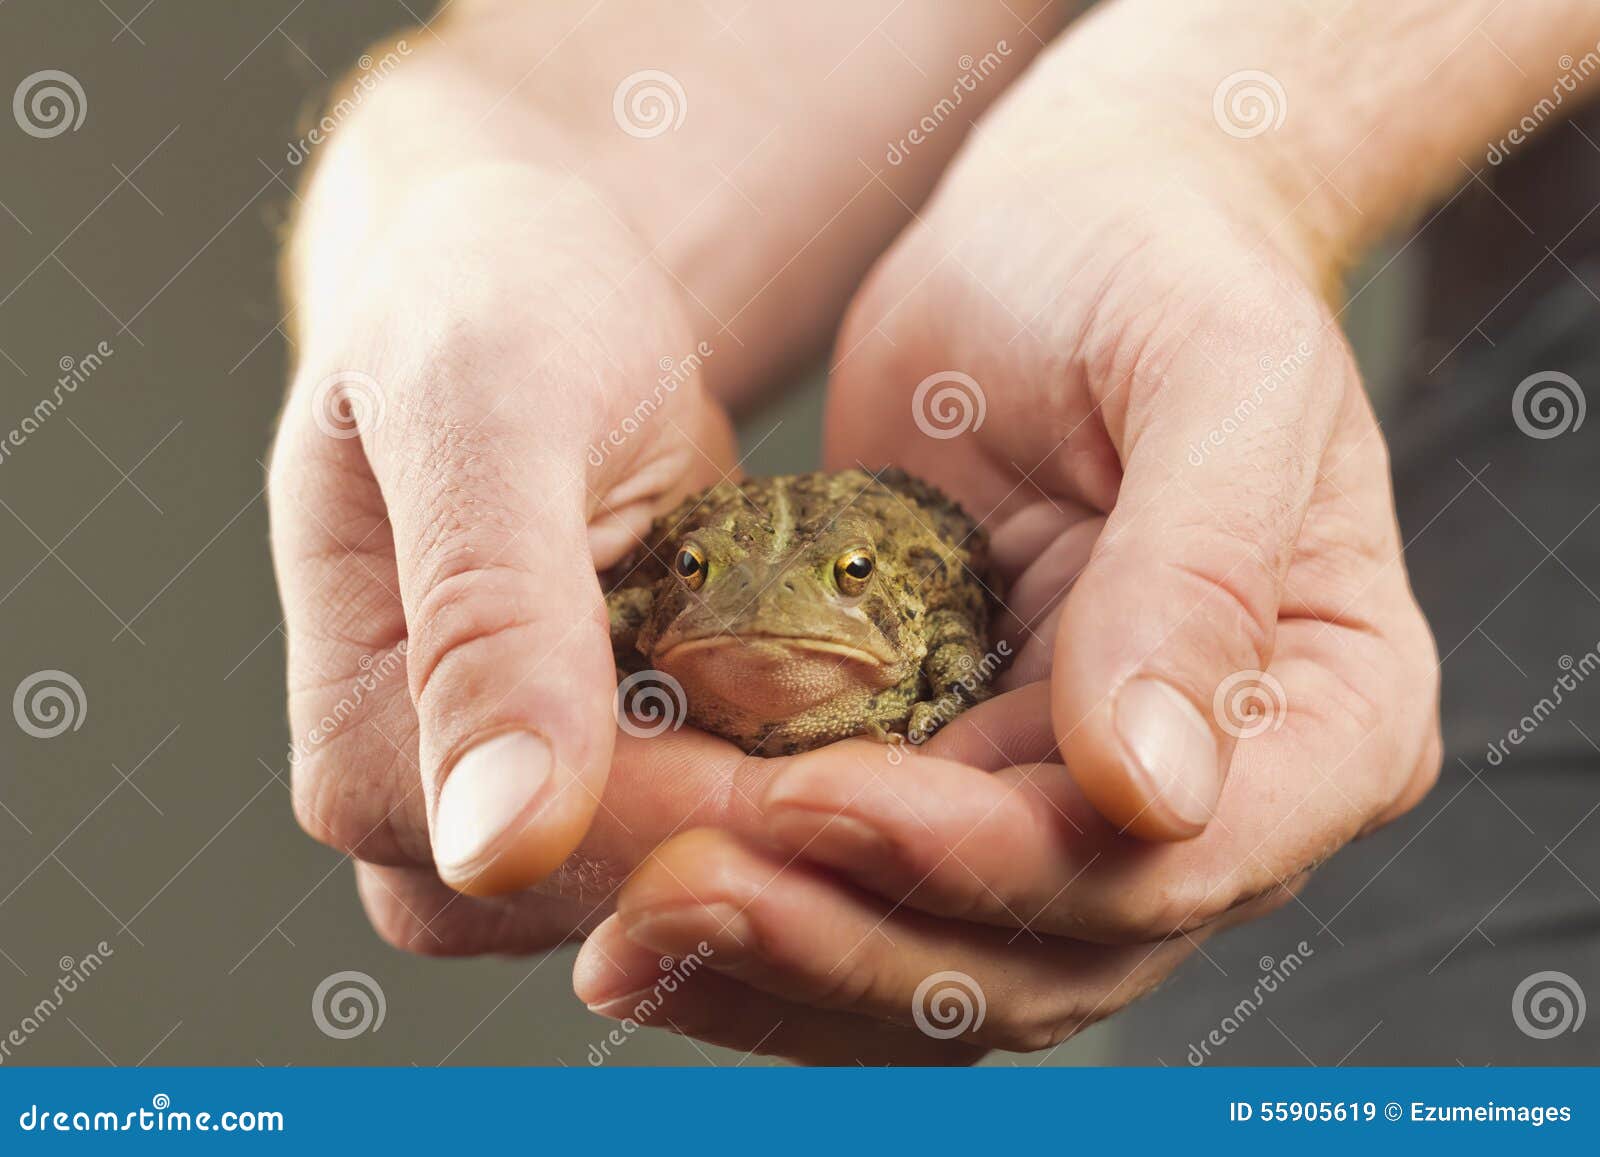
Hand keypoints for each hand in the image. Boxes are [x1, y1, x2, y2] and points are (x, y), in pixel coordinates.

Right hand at [269, 0, 1056, 952]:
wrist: (524, 286)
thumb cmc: (488, 307)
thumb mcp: (484, 417)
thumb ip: (487, 618)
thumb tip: (494, 845)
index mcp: (367, 753)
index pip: (555, 853)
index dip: (719, 824)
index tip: (883, 776)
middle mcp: (434, 819)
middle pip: (627, 900)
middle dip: (788, 843)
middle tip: (951, 775)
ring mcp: (527, 811)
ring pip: (690, 885)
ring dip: (818, 832)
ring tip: (937, 747)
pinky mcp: (611, 781)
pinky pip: (725, 830)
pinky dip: (814, 788)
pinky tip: (902, 720)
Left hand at [570, 22, 1446, 1060]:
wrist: (1059, 238)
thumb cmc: (1157, 267)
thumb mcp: (1213, 373)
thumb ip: (1200, 572)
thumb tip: (1154, 789)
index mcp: (1327, 719)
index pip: (1169, 863)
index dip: (990, 866)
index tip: (820, 798)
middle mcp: (1214, 797)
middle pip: (1044, 954)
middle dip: (853, 937)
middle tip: (673, 893)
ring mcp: (1078, 807)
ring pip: (943, 961)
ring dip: (787, 959)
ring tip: (630, 930)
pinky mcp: (961, 778)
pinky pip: (870, 893)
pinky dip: (770, 916)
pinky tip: (646, 914)